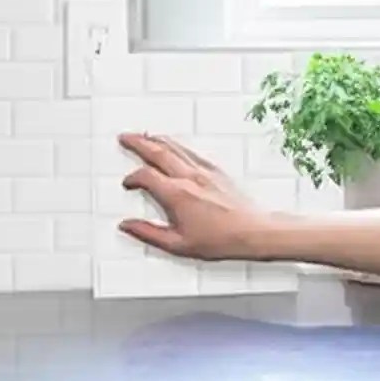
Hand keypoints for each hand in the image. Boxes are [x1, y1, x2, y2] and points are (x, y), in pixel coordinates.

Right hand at [118, 133, 273, 260]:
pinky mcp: (216, 171)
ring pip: (174, 147)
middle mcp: (189, 178)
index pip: (145, 176)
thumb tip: (127, 225)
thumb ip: (148, 233)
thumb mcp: (178, 244)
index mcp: (176, 195)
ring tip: (143, 135)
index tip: (128, 184)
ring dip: (156, 139)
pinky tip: (173, 145)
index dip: (132, 178)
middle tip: (125, 138)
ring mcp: (203, 172)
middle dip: (138, 143)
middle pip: (157, 152)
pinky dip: (177, 145)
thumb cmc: (221, 240)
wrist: (254, 232)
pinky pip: (191, 152)